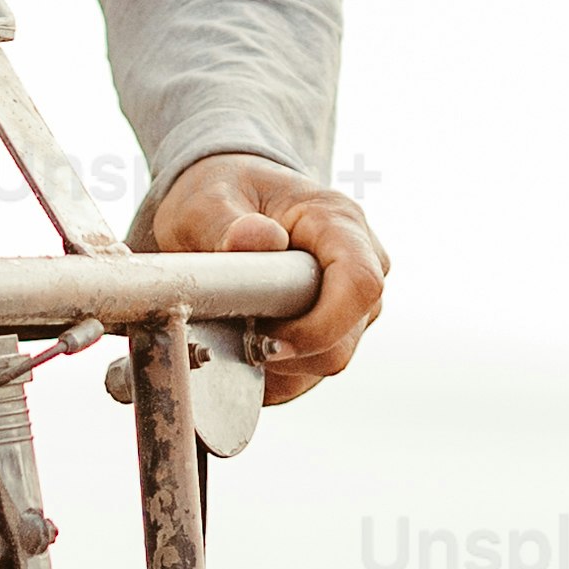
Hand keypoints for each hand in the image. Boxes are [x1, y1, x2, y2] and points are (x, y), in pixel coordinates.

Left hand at [142, 154, 387, 407]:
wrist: (228, 203)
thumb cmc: (221, 193)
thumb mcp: (206, 201)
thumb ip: (226, 222)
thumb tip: (259, 239)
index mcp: (340, 224)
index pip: (360, 286)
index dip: (317, 326)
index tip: (261, 336)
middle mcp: (362, 266)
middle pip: (344, 340)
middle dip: (286, 353)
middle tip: (231, 335)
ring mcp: (352, 305)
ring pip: (326, 362)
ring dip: (274, 366)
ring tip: (229, 333)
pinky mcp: (332, 332)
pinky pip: (305, 375)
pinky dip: (269, 375)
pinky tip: (237, 347)